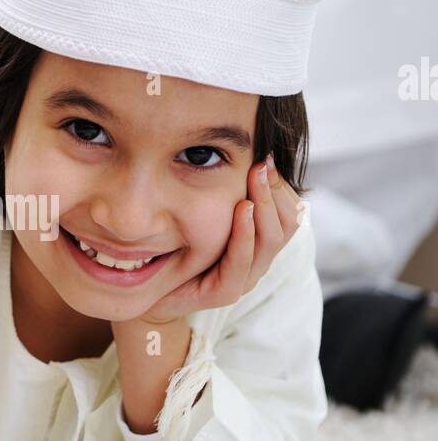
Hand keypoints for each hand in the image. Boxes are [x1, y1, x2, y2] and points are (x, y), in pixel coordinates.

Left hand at [132, 153, 305, 325]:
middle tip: (263, 161)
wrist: (151, 288)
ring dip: (264, 203)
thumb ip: (226, 189)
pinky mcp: (224, 292)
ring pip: (270, 240)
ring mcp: (244, 278)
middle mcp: (258, 259)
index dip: (281, 184)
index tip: (268, 155)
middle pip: (287, 223)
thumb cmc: (178, 246)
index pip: (289, 211)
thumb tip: (240, 148)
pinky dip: (244, 233)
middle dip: (275, 189)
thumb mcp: (205, 211)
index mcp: (259, 241)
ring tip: (256, 175)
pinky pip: (241, 262)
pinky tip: (241, 208)